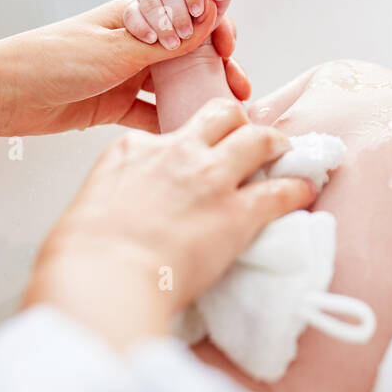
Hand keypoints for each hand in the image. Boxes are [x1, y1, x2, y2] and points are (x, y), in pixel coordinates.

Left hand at [0, 0, 249, 138]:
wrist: (1, 93)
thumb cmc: (50, 58)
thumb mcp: (116, 50)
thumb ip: (167, 41)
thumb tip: (211, 15)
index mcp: (135, 16)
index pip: (187, 10)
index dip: (213, 23)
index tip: (227, 44)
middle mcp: (136, 42)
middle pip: (190, 49)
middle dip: (218, 64)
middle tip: (238, 86)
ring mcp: (126, 74)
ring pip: (176, 82)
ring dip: (202, 94)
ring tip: (226, 112)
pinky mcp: (115, 105)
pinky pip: (153, 112)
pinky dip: (174, 121)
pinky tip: (192, 133)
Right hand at [23, 98, 316, 348]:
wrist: (102, 275)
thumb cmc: (84, 252)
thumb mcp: (92, 200)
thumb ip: (120, 190)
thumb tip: (129, 206)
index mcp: (136, 147)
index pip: (174, 131)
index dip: (192, 141)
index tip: (199, 154)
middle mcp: (178, 152)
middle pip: (222, 116)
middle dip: (241, 121)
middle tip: (252, 137)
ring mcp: (211, 178)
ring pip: (259, 139)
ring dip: (278, 143)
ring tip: (289, 152)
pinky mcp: (237, 212)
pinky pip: (281, 190)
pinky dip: (298, 188)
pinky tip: (307, 191)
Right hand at [124, 0, 232, 52]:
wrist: (182, 34)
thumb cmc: (203, 18)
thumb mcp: (218, 8)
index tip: (198, 12)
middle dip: (178, 12)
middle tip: (187, 34)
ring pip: (149, 1)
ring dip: (161, 23)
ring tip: (173, 43)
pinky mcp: (133, 10)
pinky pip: (131, 15)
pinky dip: (140, 27)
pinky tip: (151, 40)